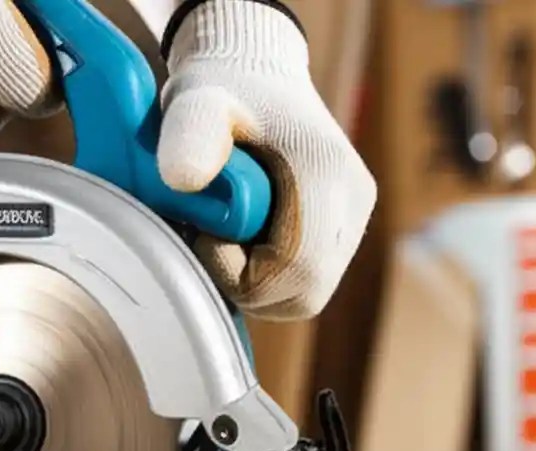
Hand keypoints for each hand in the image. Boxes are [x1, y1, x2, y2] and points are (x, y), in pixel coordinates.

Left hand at [157, 0, 377, 319]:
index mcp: (327, 175)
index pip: (297, 273)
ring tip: (228, 231)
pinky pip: (307, 278)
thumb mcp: (195, 104)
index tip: (206, 233)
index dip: (241, 274)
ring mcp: (354, 217)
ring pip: (306, 293)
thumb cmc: (223, 88)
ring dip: (258, 281)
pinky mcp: (344, 225)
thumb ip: (189, 138)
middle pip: (305, 294)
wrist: (253, 71)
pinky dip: (270, 272)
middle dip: (249, 284)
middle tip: (212, 237)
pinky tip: (245, 233)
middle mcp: (353, 202)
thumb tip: (182, 181)